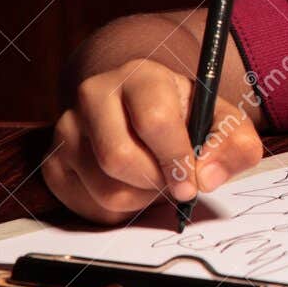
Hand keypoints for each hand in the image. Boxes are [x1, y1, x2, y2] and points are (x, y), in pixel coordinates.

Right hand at [43, 59, 263, 224]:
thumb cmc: (187, 119)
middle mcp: (95, 94)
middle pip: (119, 158)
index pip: (154, 120)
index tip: (191, 184)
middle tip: (174, 186)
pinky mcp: (53, 162)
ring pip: (104, 187)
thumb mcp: (223, 123)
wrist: (143, 115)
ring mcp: (67, 127)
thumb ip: (234, 145)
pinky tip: (130, 187)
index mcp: (141, 76)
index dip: (176, 159)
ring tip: (154, 180)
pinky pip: (87, 205)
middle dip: (155, 182)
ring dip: (140, 198)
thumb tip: (209, 177)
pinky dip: (118, 210)